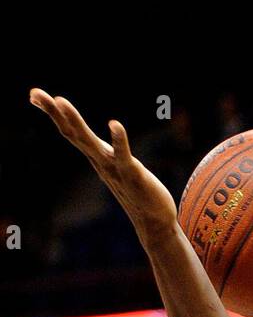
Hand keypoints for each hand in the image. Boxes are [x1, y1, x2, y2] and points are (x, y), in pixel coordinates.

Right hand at [29, 89, 177, 244]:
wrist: (155, 223)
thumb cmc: (139, 193)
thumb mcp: (117, 165)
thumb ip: (110, 153)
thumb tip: (103, 138)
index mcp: (96, 156)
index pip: (70, 131)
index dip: (53, 113)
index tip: (34, 95)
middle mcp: (100, 161)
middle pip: (72, 133)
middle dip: (54, 112)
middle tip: (34, 92)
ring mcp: (114, 168)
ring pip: (89, 142)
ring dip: (75, 121)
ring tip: (60, 100)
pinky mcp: (132, 175)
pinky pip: (123, 155)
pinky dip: (119, 140)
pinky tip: (114, 124)